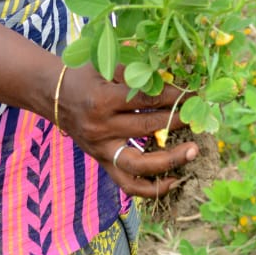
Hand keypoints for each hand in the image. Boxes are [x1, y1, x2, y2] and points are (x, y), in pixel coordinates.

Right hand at [53, 63, 198, 197]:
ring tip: (192, 152)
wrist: (55, 96)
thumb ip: (135, 75)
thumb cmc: (84, 76)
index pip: (146, 100)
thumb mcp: (106, 66)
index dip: (173, 97)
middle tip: (200, 118)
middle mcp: (102, 128)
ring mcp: (101, 150)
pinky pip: (128, 184)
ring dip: (170, 161)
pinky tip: (174, 180)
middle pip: (148, 128)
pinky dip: (152, 188)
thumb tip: (171, 82)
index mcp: (103, 100)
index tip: (194, 95)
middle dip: (178, 121)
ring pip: (139, 165)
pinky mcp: (102, 163)